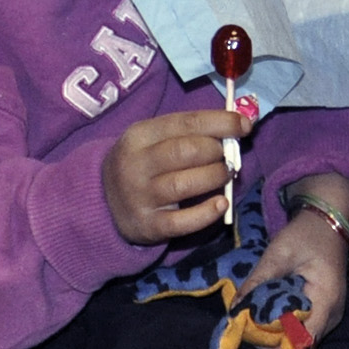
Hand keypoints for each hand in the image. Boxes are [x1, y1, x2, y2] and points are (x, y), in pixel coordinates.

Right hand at [105, 108, 247, 245]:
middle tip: (228, 155)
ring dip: (214, 177)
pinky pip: (181, 222)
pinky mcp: (148, 226)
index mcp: (139, 135)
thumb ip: (190, 132)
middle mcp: (136, 165)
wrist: (103, 202)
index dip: (220, 122)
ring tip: (225, 174)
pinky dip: (206, 213)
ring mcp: (140, 197)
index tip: (245, 125)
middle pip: (184, 152)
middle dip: (216, 151)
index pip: (185, 123)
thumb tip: (238, 125)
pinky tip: (221, 204)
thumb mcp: (154, 139)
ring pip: (183, 185)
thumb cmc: (142, 163)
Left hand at [239, 173, 348, 348]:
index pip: (307, 337)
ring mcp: (331, 313)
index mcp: (326, 298)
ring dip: (282, 340)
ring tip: (256, 338)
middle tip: (252, 348)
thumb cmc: (305, 234)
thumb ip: (258, 281)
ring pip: (306, 338)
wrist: (326, 221)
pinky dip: (288, 331)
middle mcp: (333, 312)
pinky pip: (307, 328)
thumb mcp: (279, 253)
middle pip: (305, 342)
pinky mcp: (325, 310)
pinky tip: (269, 327)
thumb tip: (234, 309)